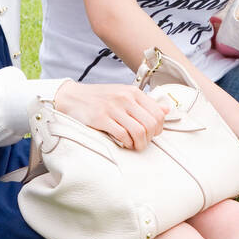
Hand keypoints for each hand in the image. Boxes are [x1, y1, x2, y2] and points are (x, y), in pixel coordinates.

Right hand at [53, 81, 167, 150]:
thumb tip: (166, 109)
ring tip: (134, 145)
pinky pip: (122, 135)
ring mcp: (113, 108)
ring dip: (139, 144)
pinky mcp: (101, 118)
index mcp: (133, 92)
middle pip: (151, 124)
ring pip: (139, 131)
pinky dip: (126, 143)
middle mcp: (125, 98)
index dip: (158, 128)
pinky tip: (123, 143)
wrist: (72, 97)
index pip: (158, 113)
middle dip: (150, 138)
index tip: (151, 134)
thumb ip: (144, 103)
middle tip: (142, 142)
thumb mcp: (123, 94)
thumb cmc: (99, 98)